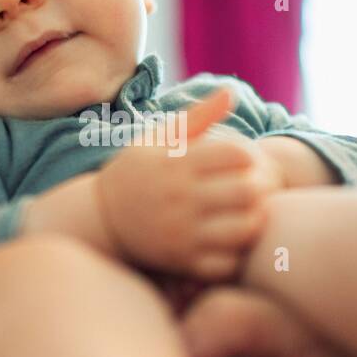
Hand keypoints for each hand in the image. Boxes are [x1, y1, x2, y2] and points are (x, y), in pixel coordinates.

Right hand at [95, 88, 282, 280]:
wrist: (99, 217)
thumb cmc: (136, 171)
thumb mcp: (158, 138)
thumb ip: (198, 117)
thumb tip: (231, 91)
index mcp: (177, 164)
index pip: (236, 155)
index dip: (247, 157)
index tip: (240, 163)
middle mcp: (180, 198)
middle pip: (246, 191)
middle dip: (258, 188)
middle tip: (255, 189)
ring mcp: (182, 233)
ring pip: (242, 229)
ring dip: (252, 221)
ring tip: (247, 214)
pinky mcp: (181, 261)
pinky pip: (225, 264)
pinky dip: (235, 255)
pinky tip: (230, 241)